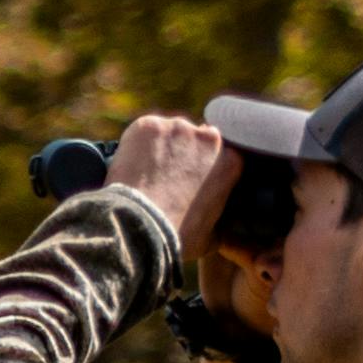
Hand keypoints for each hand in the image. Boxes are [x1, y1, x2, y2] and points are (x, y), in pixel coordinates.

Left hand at [97, 110, 231, 234]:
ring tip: (145, 171)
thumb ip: (220, 219)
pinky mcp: (148, 126)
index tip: (190, 176)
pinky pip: (144, 129)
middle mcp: (209, 138)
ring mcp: (177, 128)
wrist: (139, 226)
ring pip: (170, 131)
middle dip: (184, 151)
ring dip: (161, 146)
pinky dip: (137, 142)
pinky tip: (132, 162)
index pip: (220, 153)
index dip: (203, 164)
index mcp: (230, 161)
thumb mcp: (213, 237)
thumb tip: (220, 225)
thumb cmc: (176, 236)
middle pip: (196, 137)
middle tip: (165, 174)